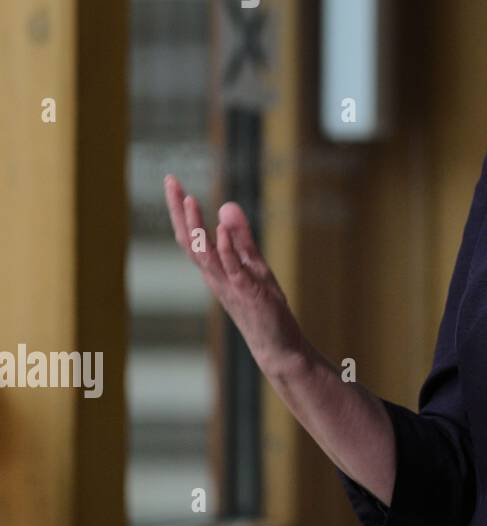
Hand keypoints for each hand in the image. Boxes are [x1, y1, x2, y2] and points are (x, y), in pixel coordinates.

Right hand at [163, 174, 305, 375]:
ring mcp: (230, 285)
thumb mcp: (252, 263)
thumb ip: (241, 237)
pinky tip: (223, 230)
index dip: (181, 209)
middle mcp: (215, 276)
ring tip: (190, 199)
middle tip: (170, 182)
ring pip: (205, 254)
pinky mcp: (248, 293)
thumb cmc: (262, 305)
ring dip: (197, 227)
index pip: (191, 235)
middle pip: (190, 241)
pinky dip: (227, 249)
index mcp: (214, 268)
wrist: (277, 344)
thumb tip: (226, 205)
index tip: (172, 182)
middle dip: (180, 211)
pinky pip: (233, 269)